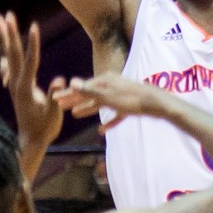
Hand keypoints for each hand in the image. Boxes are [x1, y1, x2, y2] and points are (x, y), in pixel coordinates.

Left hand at [0, 14, 61, 150]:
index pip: (30, 60)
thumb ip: (55, 97)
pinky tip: (5, 52)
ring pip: (9, 57)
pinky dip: (7, 55)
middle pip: (13, 53)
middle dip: (10, 33)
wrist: (30, 141)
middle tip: (6, 15)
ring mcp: (14, 85)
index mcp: (26, 87)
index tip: (34, 26)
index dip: (33, 43)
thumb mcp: (54, 114)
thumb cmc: (44, 129)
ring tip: (1, 22)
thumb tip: (59, 81)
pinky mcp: (16, 88)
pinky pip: (10, 67)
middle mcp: (16, 83)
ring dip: (6, 39)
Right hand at [52, 73, 168, 131]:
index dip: (68, 94)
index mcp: (105, 81)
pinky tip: (102, 130)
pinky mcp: (129, 106)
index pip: (82, 87)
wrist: (157, 104)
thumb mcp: (108, 96)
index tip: (55, 98)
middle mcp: (111, 85)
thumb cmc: (132, 99)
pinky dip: (108, 121)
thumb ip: (89, 91)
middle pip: (89, 94)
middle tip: (59, 106)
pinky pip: (115, 114)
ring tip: (75, 114)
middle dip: (74, 100)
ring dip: (87, 108)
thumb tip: (72, 81)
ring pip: (100, 103)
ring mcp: (120, 95)